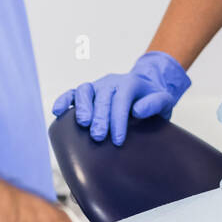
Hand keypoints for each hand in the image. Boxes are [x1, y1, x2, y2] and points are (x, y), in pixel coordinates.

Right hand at [50, 51, 190, 144]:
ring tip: (82, 124)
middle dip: (100, 117)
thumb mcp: (164, 100)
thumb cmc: (153, 98)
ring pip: (85, 90)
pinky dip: (64, 100)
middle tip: (98, 137)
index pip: (122, 99)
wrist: (147, 87)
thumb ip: (155, 103)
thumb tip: (138, 110)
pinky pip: (73, 93)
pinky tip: (57, 111)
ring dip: (82, 107)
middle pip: (103, 96)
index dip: (118, 120)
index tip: (117, 140)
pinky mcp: (89, 92)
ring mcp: (98, 86)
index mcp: (131, 83)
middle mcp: (112, 82)